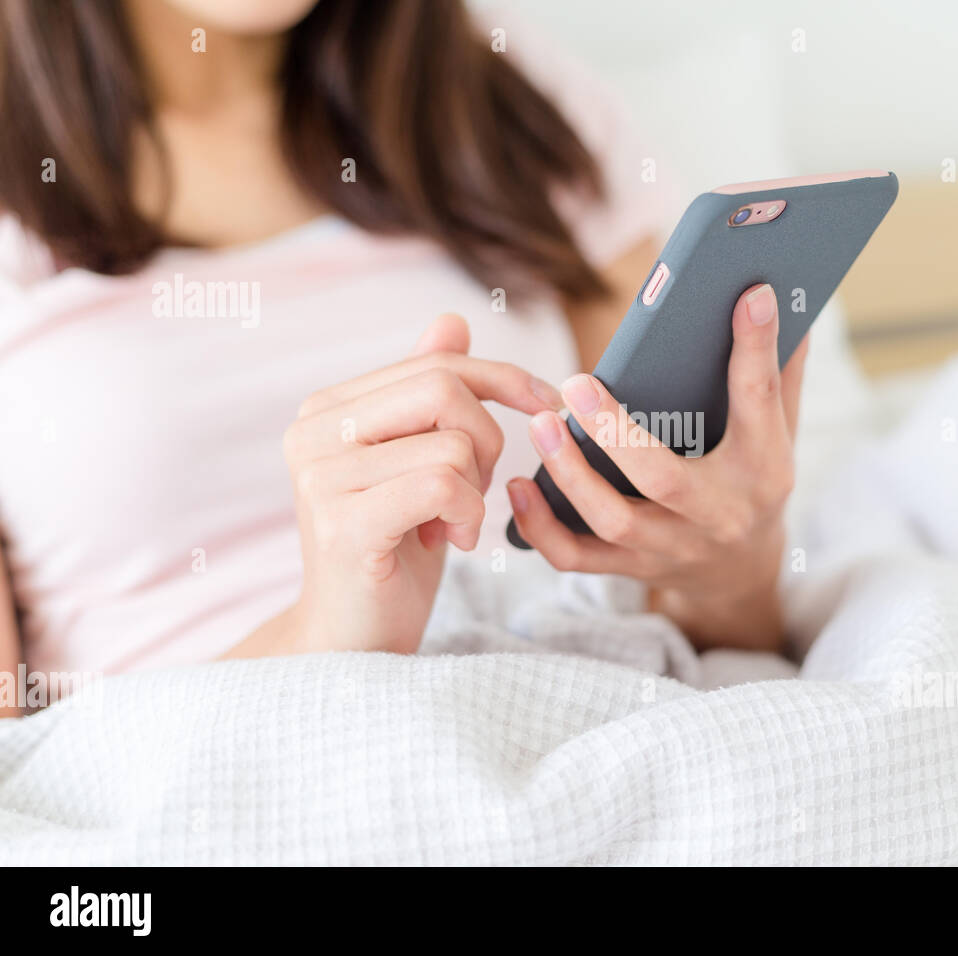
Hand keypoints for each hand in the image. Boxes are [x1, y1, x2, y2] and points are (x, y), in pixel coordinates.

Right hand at [237, 314, 562, 657]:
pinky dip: (467, 514)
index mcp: (328, 408)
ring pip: (451, 442)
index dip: (503, 378)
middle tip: (480, 486)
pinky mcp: (342, 521)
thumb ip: (425, 394)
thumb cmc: (395, 552)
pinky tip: (451, 541)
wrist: (354, 640)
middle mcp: (312, 431)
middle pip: (443, 388)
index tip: (546, 405)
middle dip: (489, 437)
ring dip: (476, 489)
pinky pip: (442, 485)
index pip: (436, 363)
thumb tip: (451, 320)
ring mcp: (321, 475)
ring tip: (453, 523)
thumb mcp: (418, 465)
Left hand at [505, 284, 806, 650]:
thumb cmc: (753, 480)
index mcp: (764, 468)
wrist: (742, 572)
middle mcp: (718, 514)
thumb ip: (776, 370)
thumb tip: (771, 294)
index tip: (748, 294)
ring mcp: (672, 548)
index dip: (756, 348)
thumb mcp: (778, 429)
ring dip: (569, 474)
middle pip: (663, 480)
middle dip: (615, 432)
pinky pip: (576, 557)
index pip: (760, 402)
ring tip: (540, 424)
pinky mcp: (632, 568)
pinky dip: (540, 525)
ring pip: (612, 521)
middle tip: (577, 382)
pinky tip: (519, 484)